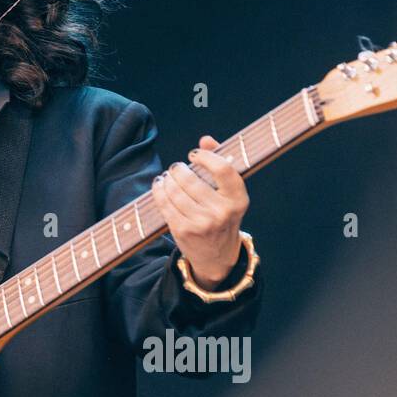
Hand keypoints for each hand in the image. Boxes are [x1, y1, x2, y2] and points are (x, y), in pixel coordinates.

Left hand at [150, 135, 249, 287]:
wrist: (217, 256)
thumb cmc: (222, 216)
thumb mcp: (228, 194)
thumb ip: (219, 163)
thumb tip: (205, 140)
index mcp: (238, 200)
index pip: (224, 169)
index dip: (206, 157)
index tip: (194, 155)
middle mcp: (221, 212)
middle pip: (191, 179)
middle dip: (178, 169)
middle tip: (176, 168)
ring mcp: (201, 223)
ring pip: (175, 191)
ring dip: (167, 179)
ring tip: (167, 177)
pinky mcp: (183, 230)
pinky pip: (164, 203)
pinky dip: (158, 190)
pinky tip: (160, 185)